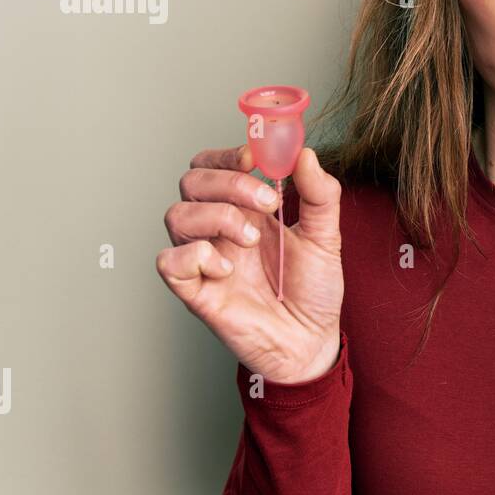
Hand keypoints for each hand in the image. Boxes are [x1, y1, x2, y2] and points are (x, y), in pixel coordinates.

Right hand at [157, 144, 343, 383]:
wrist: (312, 341)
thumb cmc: (312, 291)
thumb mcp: (326, 236)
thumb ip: (320, 194)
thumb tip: (306, 153)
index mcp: (244, 209)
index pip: (213, 165)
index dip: (227, 155)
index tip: (255, 159)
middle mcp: (218, 229)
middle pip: (192, 181)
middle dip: (229, 182)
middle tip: (268, 204)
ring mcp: (205, 259)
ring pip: (176, 215)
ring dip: (217, 216)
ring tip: (253, 240)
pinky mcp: (196, 292)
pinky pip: (168, 263)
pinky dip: (196, 256)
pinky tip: (229, 269)